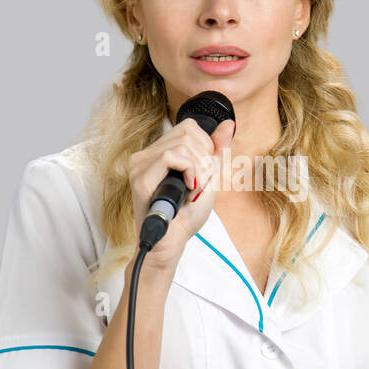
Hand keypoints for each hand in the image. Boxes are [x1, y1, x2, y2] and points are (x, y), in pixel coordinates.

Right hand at [128, 117, 236, 271]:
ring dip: (199, 170)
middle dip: (205, 159)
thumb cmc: (185, 216)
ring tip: (193, 190)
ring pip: (182, 144)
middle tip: (199, 184)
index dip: (206, 146)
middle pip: (187, 132)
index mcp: (157, 153)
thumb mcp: (209, 178)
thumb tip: (229, 124)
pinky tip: (188, 189)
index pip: (188, 127)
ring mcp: (139, 165)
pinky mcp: (140, 178)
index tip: (204, 172)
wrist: (171, 244)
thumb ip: (217, 151)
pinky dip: (189, 172)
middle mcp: (145, 155)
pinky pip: (170, 157)